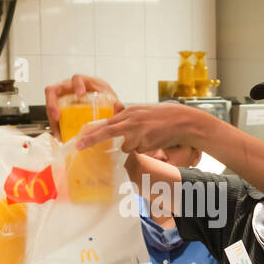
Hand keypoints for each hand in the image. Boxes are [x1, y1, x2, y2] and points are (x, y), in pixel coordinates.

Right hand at [43, 74, 124, 138]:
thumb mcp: (110, 97)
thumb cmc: (102, 95)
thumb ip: (116, 103)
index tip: (80, 95)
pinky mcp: (58, 108)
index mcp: (83, 82)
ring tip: (58, 132)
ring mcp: (61, 97)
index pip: (77, 78)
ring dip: (52, 119)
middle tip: (57, 116)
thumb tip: (119, 108)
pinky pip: (52, 116)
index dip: (77, 85)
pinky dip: (55, 126)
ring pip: (49, 104)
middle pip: (53, 90)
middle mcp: (68, 87)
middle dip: (53, 103)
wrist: (100, 99)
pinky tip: (60, 136)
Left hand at [75, 102, 212, 153]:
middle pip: (107, 132)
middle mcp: (132, 121)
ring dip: (134, 146)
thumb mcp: (143, 113)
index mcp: (131, 112)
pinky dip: (144, 148)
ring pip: (127, 147)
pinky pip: (139, 151)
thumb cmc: (164, 117)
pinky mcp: (147, 142)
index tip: (79, 139)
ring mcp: (139, 132)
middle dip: (92, 139)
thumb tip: (113, 130)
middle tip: (79, 146)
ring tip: (149, 137)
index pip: (107, 123)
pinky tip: (155, 140)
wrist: (184, 121)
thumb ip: (128, 120)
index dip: (92, 132)